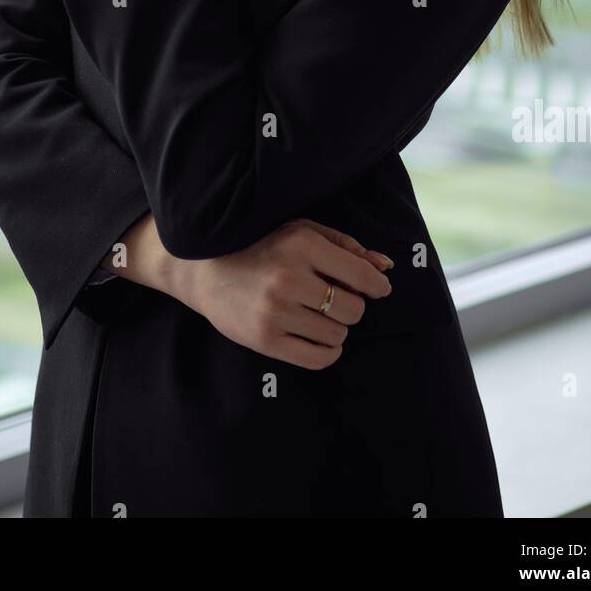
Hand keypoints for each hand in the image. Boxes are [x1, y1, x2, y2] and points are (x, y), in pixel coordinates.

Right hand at [176, 218, 394, 369]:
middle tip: (335, 298)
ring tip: (317, 313)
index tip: (378, 288)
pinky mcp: (265, 340)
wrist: (205, 271)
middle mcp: (289, 277)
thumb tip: (386, 266)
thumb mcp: (302, 231)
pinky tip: (316, 335)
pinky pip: (319, 358)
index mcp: (301, 244)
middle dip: (352, 305)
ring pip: (338, 335)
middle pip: (354, 309)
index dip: (377, 285)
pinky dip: (327, 350)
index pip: (361, 275)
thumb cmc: (262, 246)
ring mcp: (275, 311)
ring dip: (336, 327)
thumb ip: (346, 246)